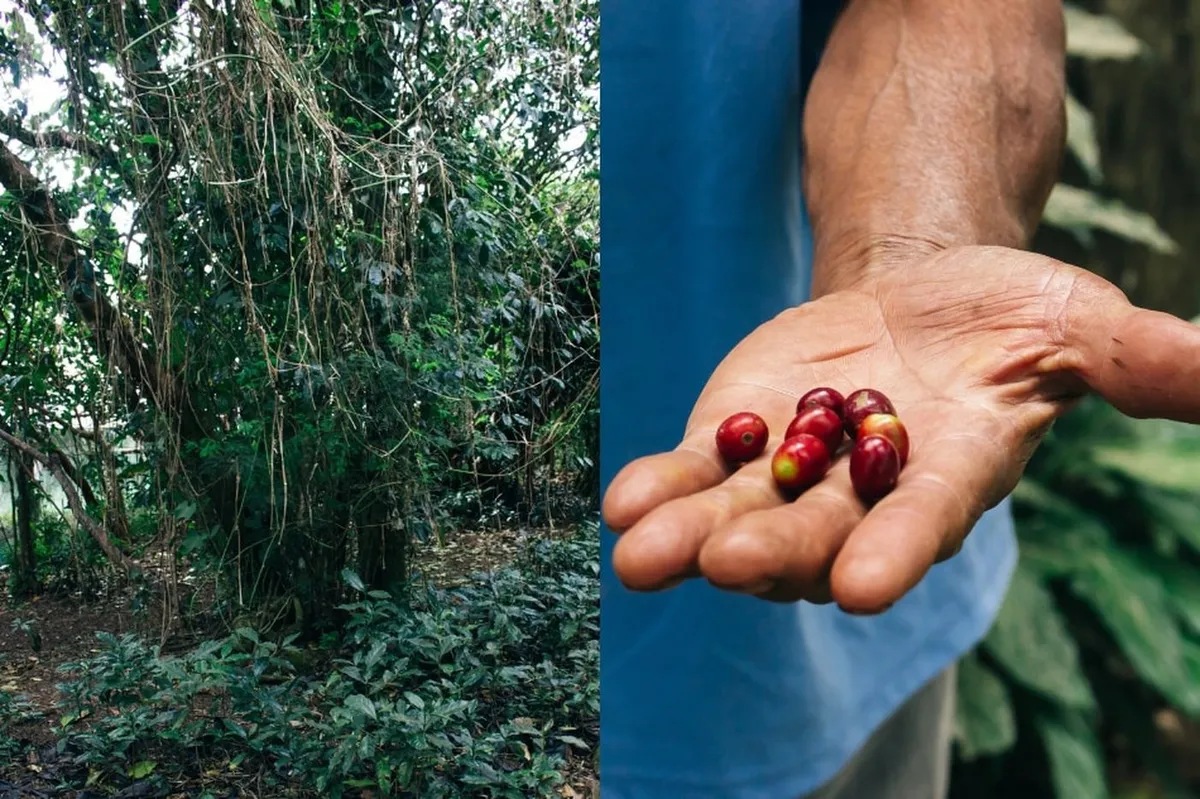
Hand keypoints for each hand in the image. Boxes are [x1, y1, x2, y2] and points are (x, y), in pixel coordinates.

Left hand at [602, 245, 1199, 612]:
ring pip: (737, 516)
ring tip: (641, 556)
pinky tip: (619, 506)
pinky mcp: (736, 441)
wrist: (921, 300)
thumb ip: (1139, 361)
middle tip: (730, 565)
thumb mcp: (1076, 327)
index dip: (899, 550)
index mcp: (949, 477)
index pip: (924, 522)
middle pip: (817, 534)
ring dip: (689, 537)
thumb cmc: (1008, 320)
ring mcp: (789, 474)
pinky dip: (658, 489)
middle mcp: (863, 496)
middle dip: (776, 550)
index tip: (869, 587)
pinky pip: (692, 473)